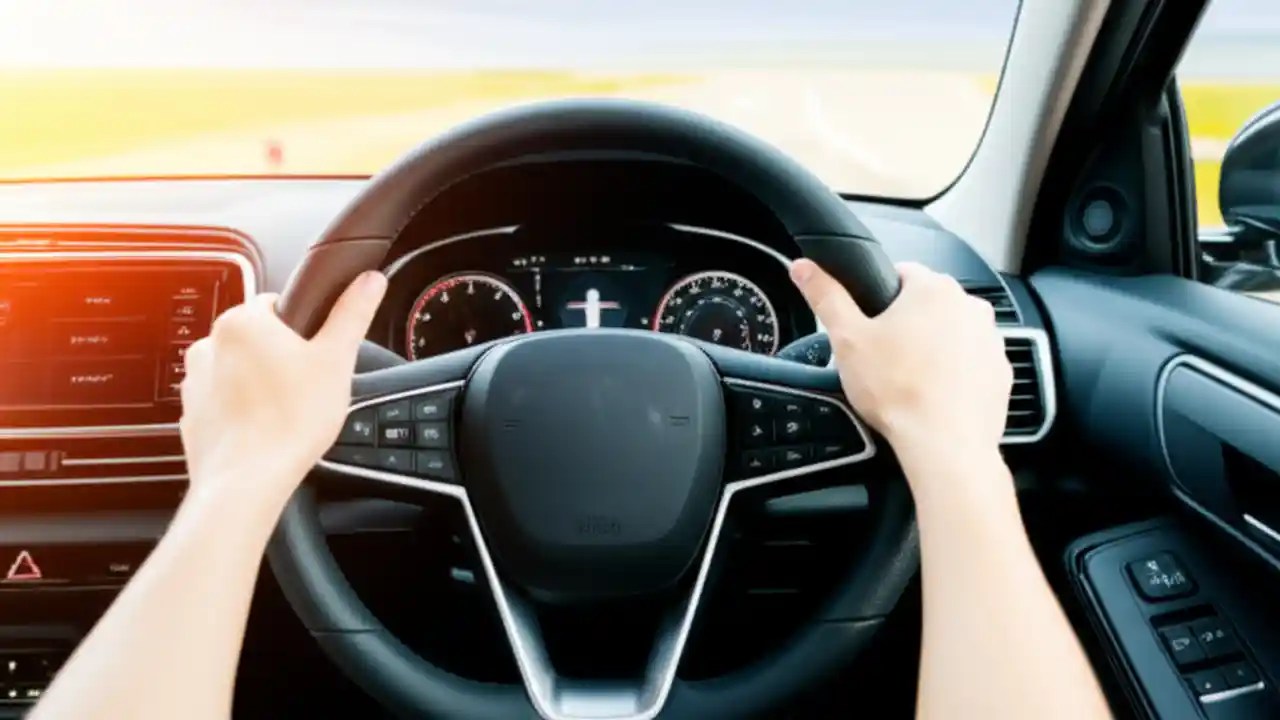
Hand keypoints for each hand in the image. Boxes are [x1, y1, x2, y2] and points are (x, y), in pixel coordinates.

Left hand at [178, 271, 386, 508]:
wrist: (247, 481)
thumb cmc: (289, 423)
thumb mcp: (336, 361)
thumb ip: (352, 314)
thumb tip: (369, 281)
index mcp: (242, 321)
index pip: (276, 304)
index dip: (303, 329)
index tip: (316, 354)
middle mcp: (209, 345)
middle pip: (257, 339)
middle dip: (281, 358)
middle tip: (307, 387)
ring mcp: (195, 382)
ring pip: (239, 371)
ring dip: (259, 384)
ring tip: (285, 411)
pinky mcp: (192, 415)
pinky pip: (223, 403)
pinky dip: (242, 412)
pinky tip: (264, 429)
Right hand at [789, 259, 1010, 464]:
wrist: (944, 445)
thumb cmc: (899, 392)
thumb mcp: (847, 339)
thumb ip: (825, 296)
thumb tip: (804, 268)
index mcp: (934, 289)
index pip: (901, 274)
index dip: (878, 300)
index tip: (870, 327)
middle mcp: (971, 307)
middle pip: (927, 306)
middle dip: (906, 326)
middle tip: (884, 358)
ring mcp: (991, 340)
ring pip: (951, 334)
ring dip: (932, 349)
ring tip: (909, 380)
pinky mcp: (1000, 371)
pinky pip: (971, 364)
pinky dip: (954, 374)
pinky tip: (933, 394)